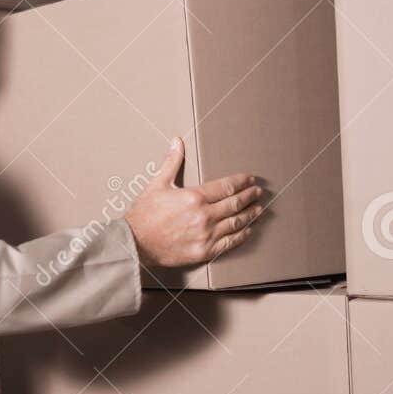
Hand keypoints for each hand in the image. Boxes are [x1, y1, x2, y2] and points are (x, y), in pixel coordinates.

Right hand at [124, 137, 265, 267]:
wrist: (134, 243)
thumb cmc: (144, 215)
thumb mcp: (157, 184)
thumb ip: (171, 162)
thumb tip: (177, 142)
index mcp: (194, 197)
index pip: (226, 186)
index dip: (241, 181)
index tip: (249, 179)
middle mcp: (204, 216)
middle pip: (235, 203)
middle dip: (250, 196)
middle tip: (257, 192)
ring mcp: (206, 235)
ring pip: (236, 223)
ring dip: (250, 214)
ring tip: (258, 209)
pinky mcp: (205, 251)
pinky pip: (230, 242)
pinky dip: (242, 235)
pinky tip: (247, 230)